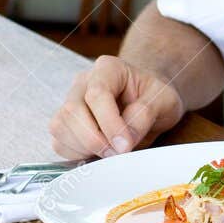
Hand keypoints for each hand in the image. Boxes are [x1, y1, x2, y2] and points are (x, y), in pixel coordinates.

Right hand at [50, 56, 184, 159]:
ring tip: (111, 152)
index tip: (124, 145)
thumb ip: (145, 115)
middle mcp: (84, 82)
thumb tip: (123, 141)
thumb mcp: (164, 101)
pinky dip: (76, 154)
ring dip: (84, 147)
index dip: (109, 123)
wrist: (148, 100)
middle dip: (95, 139)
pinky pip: (59, 142)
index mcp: (109, 69)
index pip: (97, 94)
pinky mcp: (65, 124)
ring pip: (60, 126)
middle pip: (72, 111)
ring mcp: (70, 102)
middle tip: (118, 153)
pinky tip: (98, 153)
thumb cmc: (154, 96)